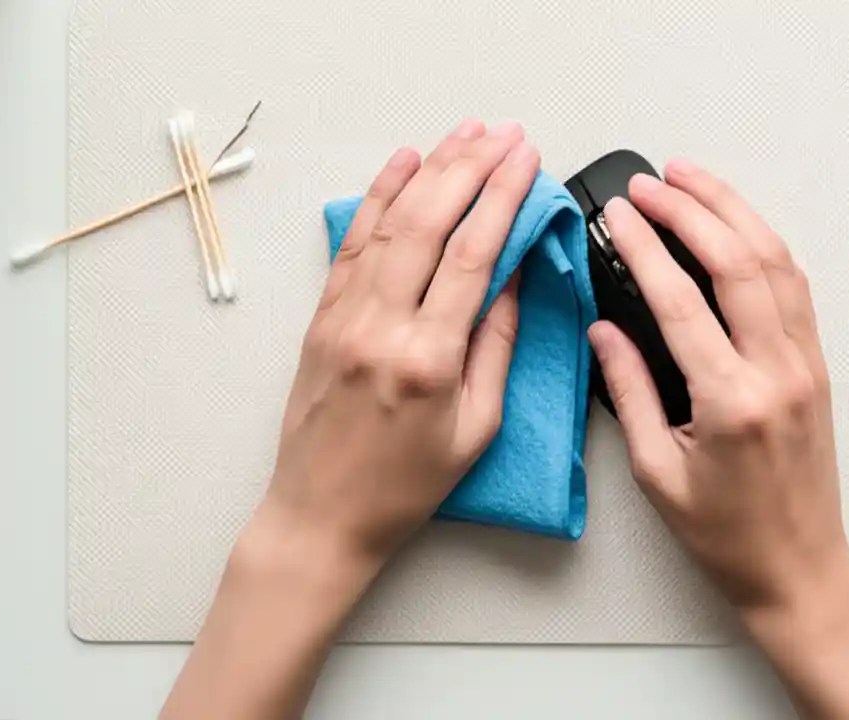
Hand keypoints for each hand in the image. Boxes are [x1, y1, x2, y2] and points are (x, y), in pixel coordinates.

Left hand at [261, 119, 537, 588]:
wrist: (320, 516)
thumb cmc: (406, 487)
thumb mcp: (475, 428)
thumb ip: (496, 347)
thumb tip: (514, 277)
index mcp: (428, 359)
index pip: (475, 256)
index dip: (504, 199)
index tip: (528, 161)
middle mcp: (380, 326)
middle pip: (430, 223)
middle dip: (472, 168)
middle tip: (507, 134)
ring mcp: (343, 317)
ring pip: (389, 222)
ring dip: (430, 169)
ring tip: (465, 132)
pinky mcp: (321, 317)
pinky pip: (352, 244)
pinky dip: (378, 197)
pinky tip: (402, 163)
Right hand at [589, 160, 845, 615]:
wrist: (798, 567)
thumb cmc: (727, 535)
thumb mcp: (657, 473)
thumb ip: (629, 393)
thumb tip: (602, 331)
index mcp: (732, 402)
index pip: (682, 300)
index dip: (648, 247)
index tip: (620, 214)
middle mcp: (778, 373)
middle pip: (737, 262)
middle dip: (691, 209)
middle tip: (650, 183)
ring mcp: (806, 365)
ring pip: (776, 263)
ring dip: (735, 212)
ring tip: (693, 180)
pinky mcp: (817, 367)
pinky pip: (795, 288)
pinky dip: (766, 246)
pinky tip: (739, 225)